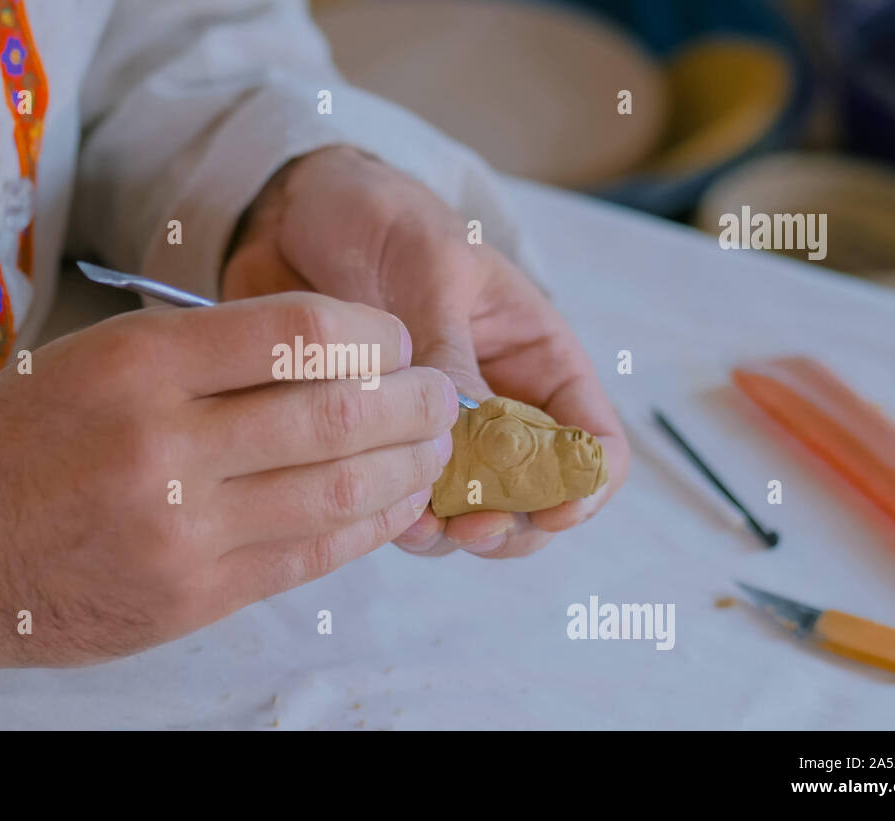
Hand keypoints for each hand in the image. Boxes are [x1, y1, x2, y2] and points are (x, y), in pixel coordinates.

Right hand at [0, 292, 456, 675]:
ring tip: (435, 450)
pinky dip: (365, 527)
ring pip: (338, 492)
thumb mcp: (89, 361)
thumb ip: (200, 355)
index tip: (394, 340)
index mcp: (137, 364)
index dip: (372, 333)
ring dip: (408, 469)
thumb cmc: (8, 443)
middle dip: (415, 403)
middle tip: (444, 396)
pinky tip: (393, 506)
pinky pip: (308, 557)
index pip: (297, 331)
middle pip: (337, 416)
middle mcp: (165, 443)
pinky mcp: (191, 596)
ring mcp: (181, 530)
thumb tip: (325, 353)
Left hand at [223, 145, 628, 557]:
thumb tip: (469, 438)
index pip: (596, 445)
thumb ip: (452, 353)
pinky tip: (373, 506)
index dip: (584, 486)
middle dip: (513, 526)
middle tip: (472, 528)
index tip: (553, 509)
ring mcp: (438, 433)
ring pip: (468, 515)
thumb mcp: (432, 270)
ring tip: (418, 524)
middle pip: (536, 500)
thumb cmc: (385, 221)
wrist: (299, 214)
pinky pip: (400, 503)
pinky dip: (395, 518)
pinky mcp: (378, 445)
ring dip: (450, 533)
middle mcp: (498, 407)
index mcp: (538, 360)